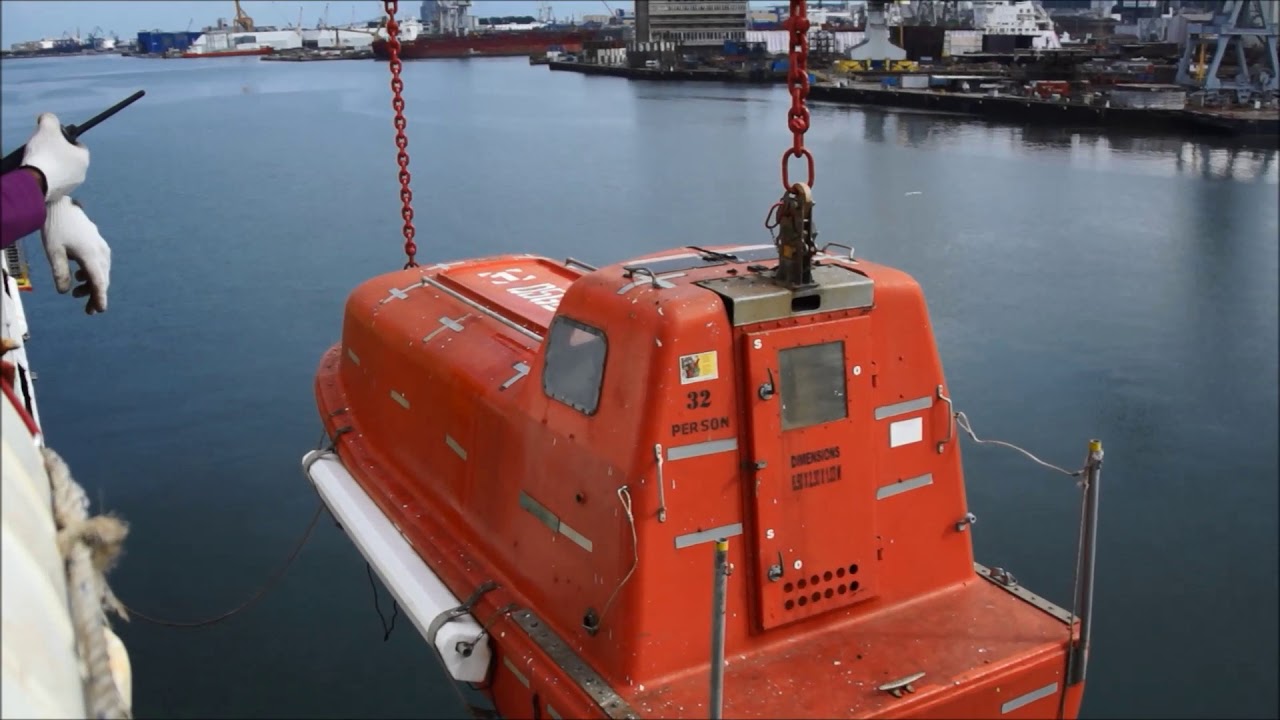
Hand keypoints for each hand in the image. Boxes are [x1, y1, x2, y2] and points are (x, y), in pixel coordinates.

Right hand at [21, 113, 89, 202]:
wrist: (35, 182)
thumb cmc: (46, 154)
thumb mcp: (48, 129)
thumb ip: (50, 120)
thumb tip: (49, 118)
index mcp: (84, 158)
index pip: (79, 145)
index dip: (66, 139)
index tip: (55, 138)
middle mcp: (82, 174)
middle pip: (71, 159)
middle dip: (60, 153)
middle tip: (45, 149)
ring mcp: (72, 186)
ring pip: (63, 172)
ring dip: (54, 166)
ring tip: (40, 161)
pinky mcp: (60, 195)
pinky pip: (55, 182)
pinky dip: (48, 177)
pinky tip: (38, 173)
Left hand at [42, 196, 110, 314]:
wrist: (61, 206)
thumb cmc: (55, 227)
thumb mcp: (53, 252)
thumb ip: (60, 272)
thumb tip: (64, 291)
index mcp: (91, 256)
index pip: (98, 282)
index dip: (99, 298)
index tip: (100, 310)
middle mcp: (100, 253)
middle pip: (102, 279)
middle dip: (95, 295)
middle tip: (87, 311)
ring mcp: (101, 248)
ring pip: (101, 272)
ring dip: (91, 285)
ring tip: (76, 293)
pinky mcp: (98, 244)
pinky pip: (99, 264)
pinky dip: (92, 274)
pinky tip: (79, 275)